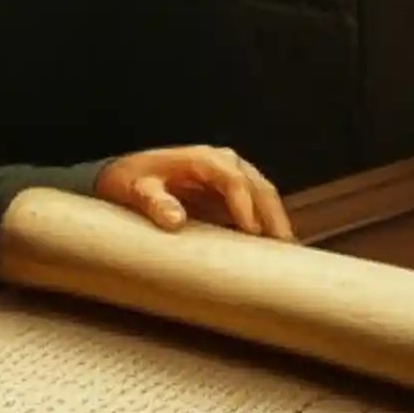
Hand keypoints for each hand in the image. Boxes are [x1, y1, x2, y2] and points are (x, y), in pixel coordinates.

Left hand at [93, 145, 295, 240]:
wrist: (127, 177)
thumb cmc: (133, 182)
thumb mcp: (137, 190)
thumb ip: (154, 202)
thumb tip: (175, 221)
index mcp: (203, 159)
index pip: (233, 179)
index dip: (245, 205)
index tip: (252, 232)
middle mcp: (224, 163)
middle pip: (258, 187)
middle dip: (272, 215)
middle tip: (282, 248)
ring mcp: (233, 177)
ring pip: (264, 196)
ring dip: (276, 221)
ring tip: (286, 253)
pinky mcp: (233, 195)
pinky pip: (258, 208)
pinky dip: (268, 225)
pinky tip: (276, 249)